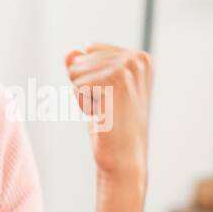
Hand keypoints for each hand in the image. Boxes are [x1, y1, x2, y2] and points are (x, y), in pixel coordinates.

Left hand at [65, 43, 151, 191]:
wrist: (125, 160)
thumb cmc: (112, 128)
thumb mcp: (96, 89)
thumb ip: (82, 65)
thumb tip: (71, 52)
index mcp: (141, 58)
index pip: (89, 51)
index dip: (90, 79)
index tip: (110, 99)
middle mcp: (138, 58)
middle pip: (80, 59)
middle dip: (86, 87)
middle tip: (108, 109)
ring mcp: (128, 67)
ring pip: (76, 71)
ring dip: (84, 96)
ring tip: (106, 113)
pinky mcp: (115, 80)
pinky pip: (77, 85)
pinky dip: (83, 104)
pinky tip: (103, 116)